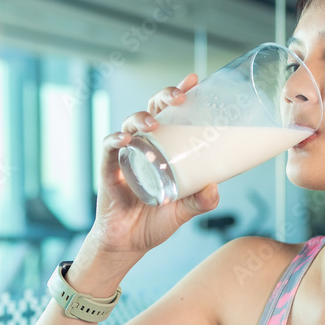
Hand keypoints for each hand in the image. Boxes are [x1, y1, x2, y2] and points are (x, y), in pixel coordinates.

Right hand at [89, 73, 218, 256]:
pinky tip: (124, 139)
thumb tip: (215, 189)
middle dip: (164, 97)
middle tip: (179, 97)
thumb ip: (200, 202)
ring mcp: (126, 155)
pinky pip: (110, 149)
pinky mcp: (109, 169)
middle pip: (153, 111)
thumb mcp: (183, 212)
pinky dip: (115, 140)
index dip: (181, 94)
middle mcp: (145, 146)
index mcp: (164, 149)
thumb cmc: (155, 222)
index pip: (173, 114)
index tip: (194, 80)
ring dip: (142, 117)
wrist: (128, 243)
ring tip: (154, 122)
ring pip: (130, 124)